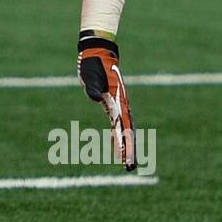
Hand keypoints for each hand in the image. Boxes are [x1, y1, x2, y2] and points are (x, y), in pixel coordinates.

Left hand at [77, 35, 135, 170]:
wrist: (97, 53)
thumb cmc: (93, 64)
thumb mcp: (90, 74)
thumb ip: (93, 86)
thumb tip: (95, 98)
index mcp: (119, 100)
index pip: (124, 126)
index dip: (126, 143)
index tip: (127, 157)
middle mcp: (122, 105)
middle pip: (128, 132)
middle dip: (130, 150)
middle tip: (130, 168)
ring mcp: (118, 105)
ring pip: (124, 131)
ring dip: (126, 147)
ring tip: (127, 165)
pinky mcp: (111, 105)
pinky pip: (117, 126)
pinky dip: (119, 138)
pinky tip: (117, 150)